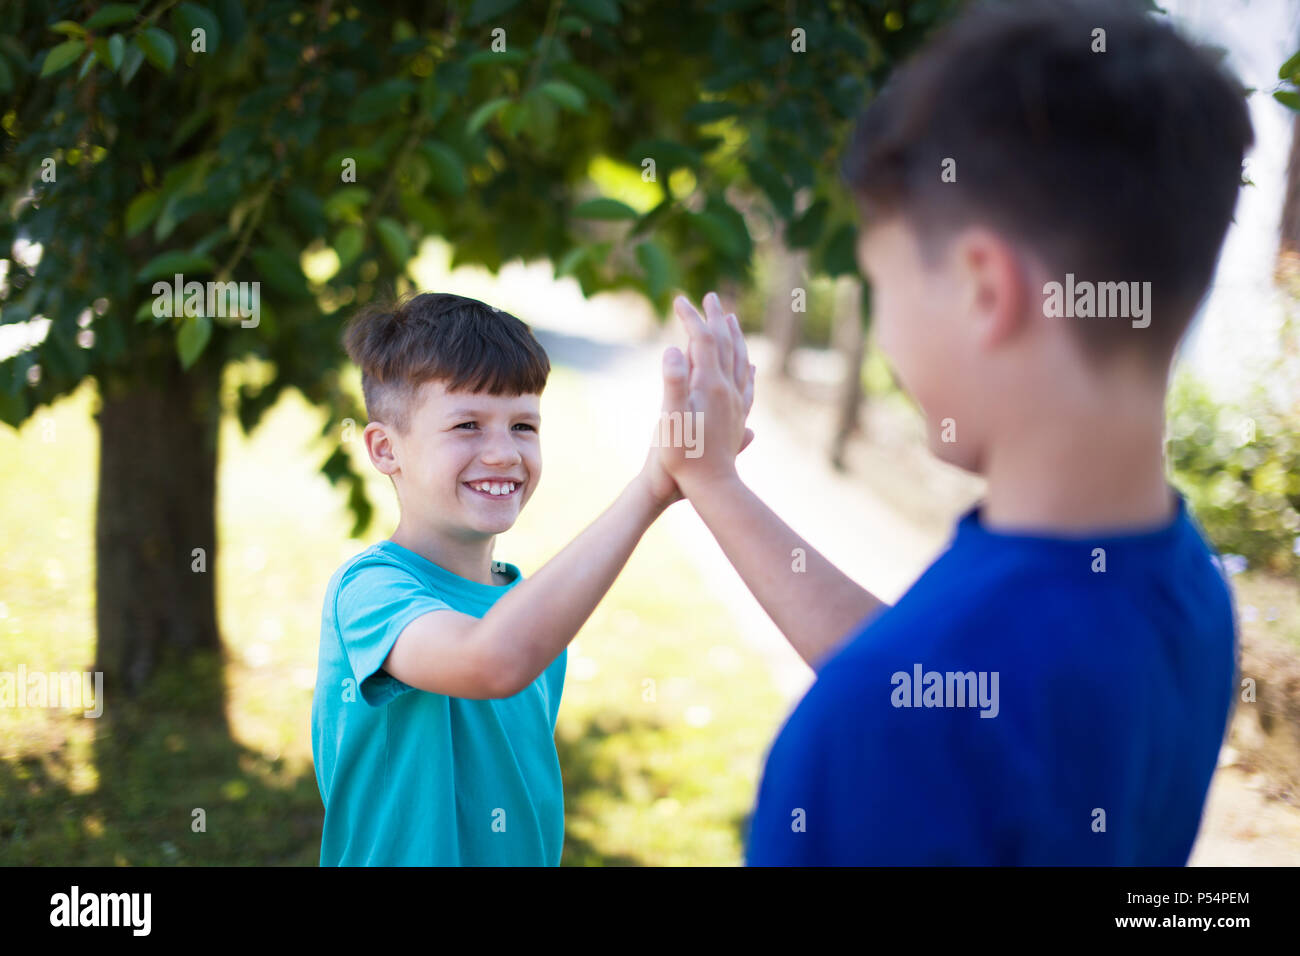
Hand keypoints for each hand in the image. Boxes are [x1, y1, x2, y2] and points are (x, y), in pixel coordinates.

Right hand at [654, 291, 754, 497]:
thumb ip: (673, 383)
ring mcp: (736, 403)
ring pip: (740, 361)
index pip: (702, 341)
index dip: (691, 318)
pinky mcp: (738, 418)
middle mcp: (728, 390)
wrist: (711, 486)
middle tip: (711, 296)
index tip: (680, 299)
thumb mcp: (670, 419)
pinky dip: (747, 366)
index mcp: (710, 385)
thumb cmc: (683, 457)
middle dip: (716, 319)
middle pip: (725, 345)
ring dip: (734, 337)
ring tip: (732, 320)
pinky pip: (747, 383)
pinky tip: (752, 366)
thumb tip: (673, 350)